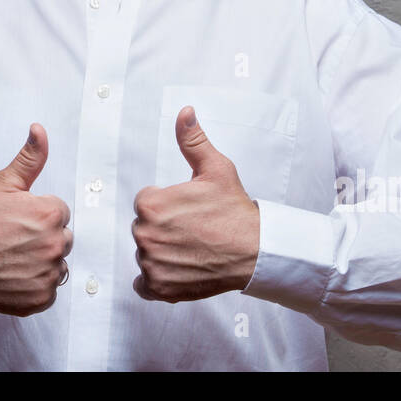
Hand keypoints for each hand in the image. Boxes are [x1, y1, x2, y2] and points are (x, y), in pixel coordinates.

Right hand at [0, 123, 72, 315]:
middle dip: (43, 238)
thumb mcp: (3, 183)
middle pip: (62, 238)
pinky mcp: (41, 298)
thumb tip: (39, 129)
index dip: (38, 215)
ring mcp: (48, 274)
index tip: (17, 220)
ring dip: (41, 262)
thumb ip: (29, 157)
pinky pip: (49, 289)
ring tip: (13, 257)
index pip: (60, 212)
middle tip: (13, 239)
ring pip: (57, 264)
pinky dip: (35, 285)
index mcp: (50, 215)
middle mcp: (55, 245)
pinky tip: (14, 276)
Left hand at [132, 105, 260, 302]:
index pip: (146, 203)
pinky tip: (179, 268)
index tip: (189, 210)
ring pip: (146, 254)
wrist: (256, 251)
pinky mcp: (159, 288)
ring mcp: (151, 264)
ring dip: (163, 253)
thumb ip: (193, 141)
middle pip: (145, 228)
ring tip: (192, 248)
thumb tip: (185, 112)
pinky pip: (144, 284)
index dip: (169, 205)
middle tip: (193, 230)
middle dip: (164, 228)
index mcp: (151, 205)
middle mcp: (145, 235)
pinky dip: (158, 279)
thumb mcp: (216, 169)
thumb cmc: (235, 211)